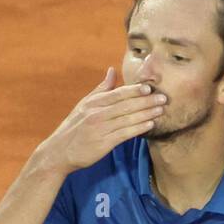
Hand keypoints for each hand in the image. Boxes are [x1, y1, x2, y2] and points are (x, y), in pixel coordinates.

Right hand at [35, 67, 166, 174]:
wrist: (59, 152)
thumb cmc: (74, 128)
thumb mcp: (84, 105)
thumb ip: (101, 89)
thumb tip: (112, 71)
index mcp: (93, 103)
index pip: (117, 94)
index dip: (134, 90)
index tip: (149, 87)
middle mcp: (97, 114)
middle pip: (125, 105)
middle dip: (146, 101)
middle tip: (163, 97)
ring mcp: (100, 128)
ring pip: (127, 119)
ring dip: (146, 114)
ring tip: (161, 110)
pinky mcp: (103, 143)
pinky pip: (124, 134)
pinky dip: (138, 128)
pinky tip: (150, 125)